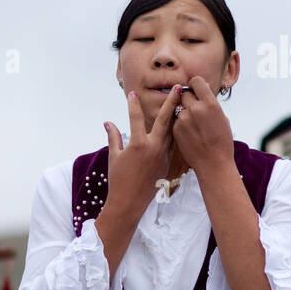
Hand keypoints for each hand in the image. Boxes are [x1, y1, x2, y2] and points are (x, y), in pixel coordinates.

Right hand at [103, 86, 179, 218]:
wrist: (129, 202)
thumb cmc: (118, 179)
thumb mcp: (114, 156)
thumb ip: (114, 137)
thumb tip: (108, 123)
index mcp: (138, 144)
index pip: (136, 118)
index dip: (133, 105)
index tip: (133, 94)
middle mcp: (154, 147)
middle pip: (165, 120)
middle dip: (171, 102)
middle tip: (178, 87)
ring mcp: (163, 155)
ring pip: (172, 131)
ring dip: (176, 116)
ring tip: (182, 103)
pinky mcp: (167, 163)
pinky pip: (172, 144)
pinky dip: (174, 134)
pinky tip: (177, 126)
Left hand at [171, 76, 234, 175]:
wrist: (213, 163)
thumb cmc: (222, 141)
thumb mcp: (222, 118)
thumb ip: (210, 103)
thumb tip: (203, 90)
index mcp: (210, 103)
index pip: (195, 81)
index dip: (195, 85)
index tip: (195, 89)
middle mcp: (195, 108)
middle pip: (184, 93)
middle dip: (188, 98)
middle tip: (194, 108)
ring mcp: (183, 119)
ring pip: (178, 107)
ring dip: (183, 112)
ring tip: (194, 125)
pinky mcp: (175, 129)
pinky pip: (175, 120)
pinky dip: (180, 123)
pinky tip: (189, 133)